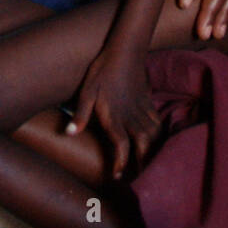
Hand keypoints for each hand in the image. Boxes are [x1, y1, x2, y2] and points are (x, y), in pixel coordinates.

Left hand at [66, 48, 160, 178]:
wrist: (125, 50)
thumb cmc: (102, 70)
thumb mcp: (87, 91)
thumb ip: (81, 114)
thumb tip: (69, 133)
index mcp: (115, 116)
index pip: (121, 145)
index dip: (121, 162)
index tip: (117, 175)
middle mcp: (131, 116)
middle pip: (143, 144)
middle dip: (143, 162)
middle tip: (139, 177)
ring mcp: (142, 109)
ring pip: (153, 135)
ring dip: (153, 151)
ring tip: (150, 163)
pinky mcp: (148, 101)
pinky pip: (157, 123)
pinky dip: (158, 135)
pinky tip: (156, 140)